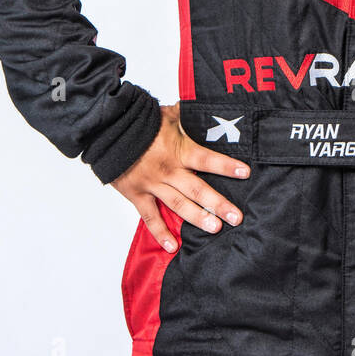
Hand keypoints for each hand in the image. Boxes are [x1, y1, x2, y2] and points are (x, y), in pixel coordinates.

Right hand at [110, 100, 249, 251]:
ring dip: (198, 218)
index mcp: (178, 149)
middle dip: (218, 203)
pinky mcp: (137, 194)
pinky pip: (150, 217)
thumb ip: (188, 116)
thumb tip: (206, 108)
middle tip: (236, 217)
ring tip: (215, 228)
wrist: (109, 130)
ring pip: (178, 205)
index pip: (207, 159)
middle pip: (197, 189)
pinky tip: (172, 246)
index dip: (226, 166)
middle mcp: (168, 170)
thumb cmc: (140, 121)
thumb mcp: (168, 114)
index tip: (245, 173)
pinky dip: (160, 233)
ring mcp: (152, 184)